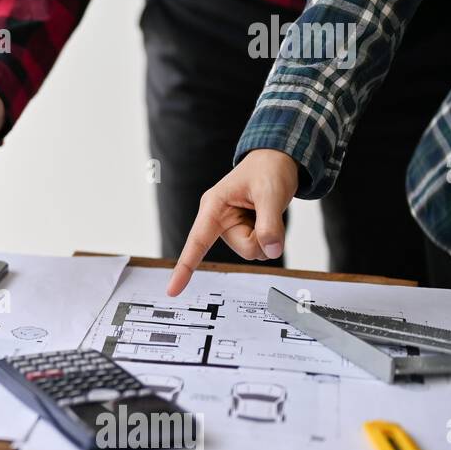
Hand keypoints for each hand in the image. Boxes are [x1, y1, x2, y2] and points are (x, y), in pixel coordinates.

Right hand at [166, 149, 299, 296]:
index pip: (197, 241)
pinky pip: (262, 247)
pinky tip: (267, 215)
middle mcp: (218, 220)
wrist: (278, 159)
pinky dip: (272, 236)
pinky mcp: (243, 231)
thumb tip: (272, 251)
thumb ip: (270, 224)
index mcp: (213, 206)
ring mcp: (231, 227)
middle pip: (244, 249)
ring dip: (268, 236)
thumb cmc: (267, 169)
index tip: (172, 290)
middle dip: (263, 237)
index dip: (184, 268)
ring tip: (267, 210)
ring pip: (254, 251)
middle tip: (268, 211)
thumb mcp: (271, 192)